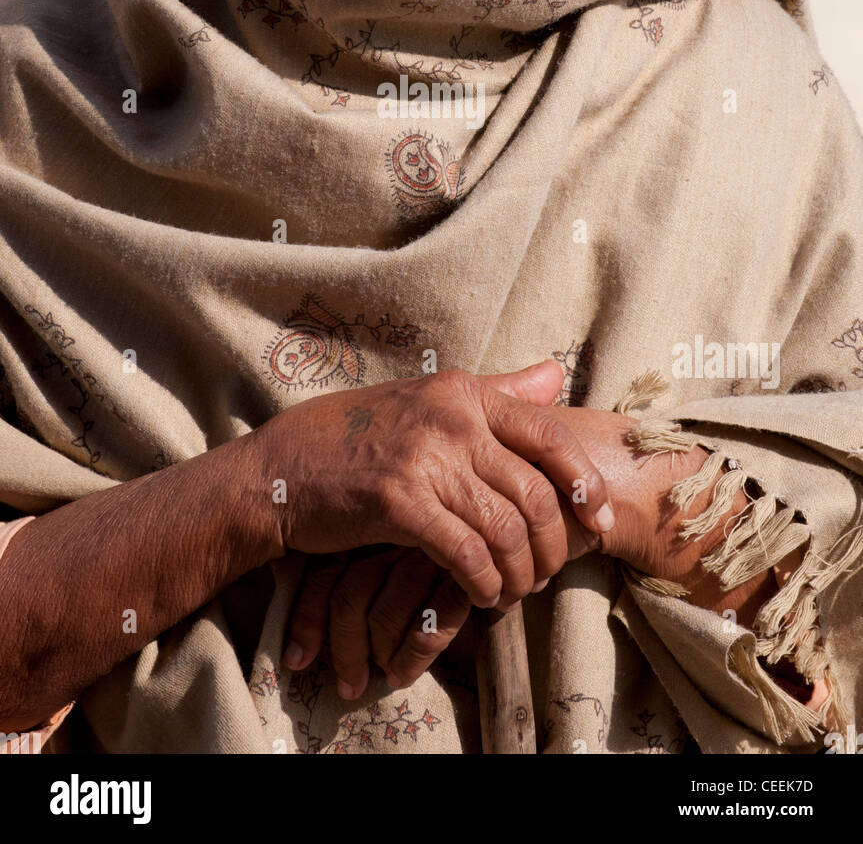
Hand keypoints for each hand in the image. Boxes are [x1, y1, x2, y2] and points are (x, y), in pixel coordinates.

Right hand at [263, 361, 615, 606]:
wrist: (281, 469)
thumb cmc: (357, 437)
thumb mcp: (428, 399)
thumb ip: (496, 390)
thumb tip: (555, 373)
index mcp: (464, 392)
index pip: (550, 435)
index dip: (585, 483)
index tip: (600, 522)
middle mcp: (451, 419)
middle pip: (536, 492)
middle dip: (553, 545)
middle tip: (546, 573)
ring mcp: (425, 458)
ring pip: (507, 529)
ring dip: (520, 573)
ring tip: (513, 589)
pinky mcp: (399, 502)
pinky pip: (467, 554)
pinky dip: (485, 584)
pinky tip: (482, 595)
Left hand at [283, 546, 471, 698]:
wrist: (486, 549)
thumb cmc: (425, 568)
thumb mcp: (373, 567)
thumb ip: (344, 585)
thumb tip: (299, 653)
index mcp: (366, 533)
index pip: (323, 573)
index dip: (308, 620)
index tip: (298, 659)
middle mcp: (393, 541)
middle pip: (350, 595)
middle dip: (346, 650)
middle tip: (350, 684)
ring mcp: (426, 557)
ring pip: (383, 614)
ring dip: (380, 656)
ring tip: (385, 676)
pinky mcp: (460, 581)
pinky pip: (427, 628)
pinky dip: (413, 658)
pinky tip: (405, 676)